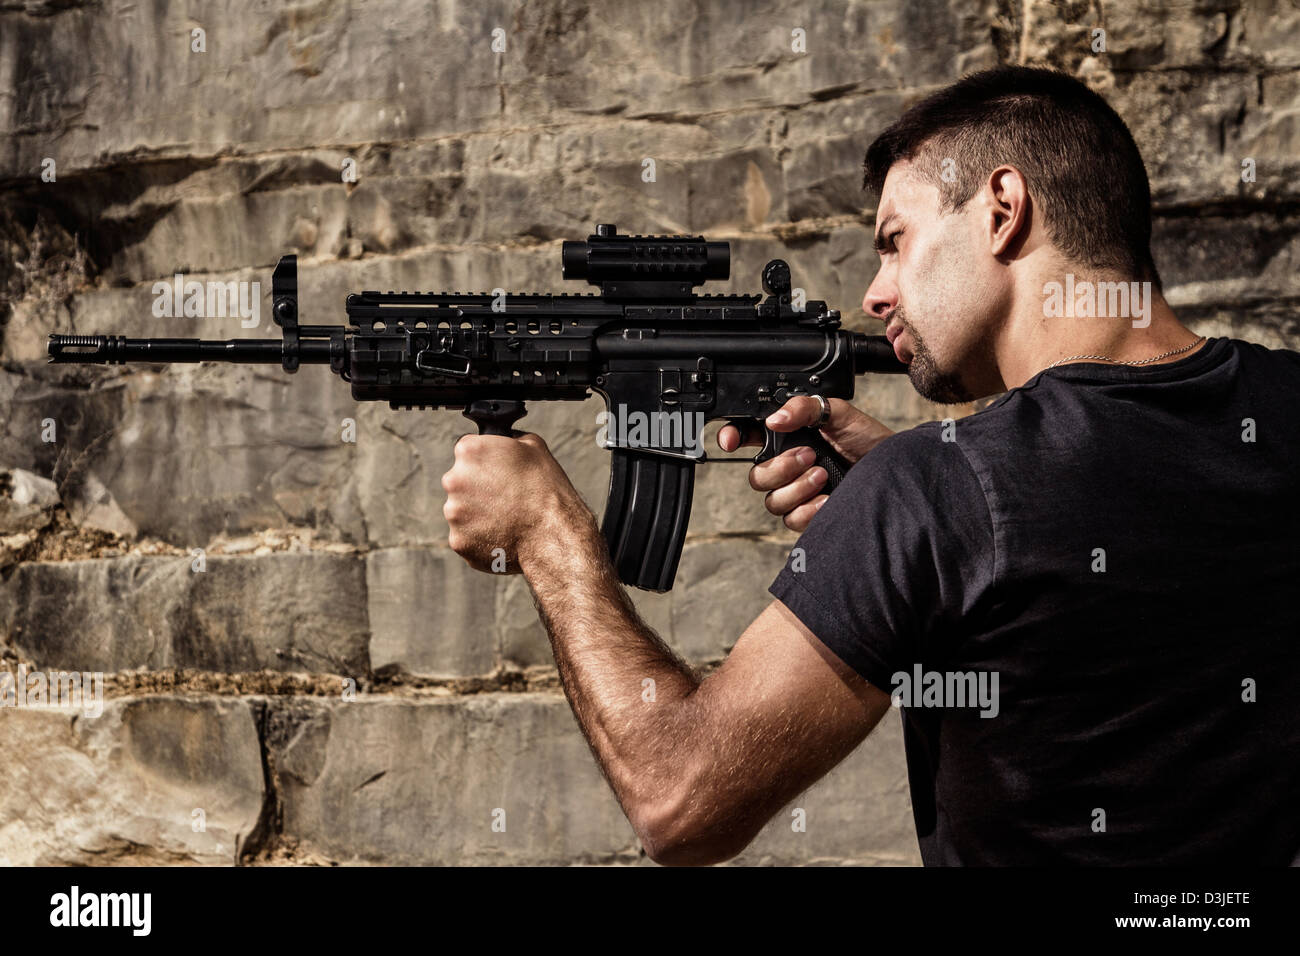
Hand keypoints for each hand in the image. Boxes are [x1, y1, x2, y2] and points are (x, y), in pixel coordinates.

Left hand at [441, 431, 592, 573]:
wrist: (553, 535)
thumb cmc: (547, 491)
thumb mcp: (534, 447)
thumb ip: (508, 441)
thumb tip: (504, 443)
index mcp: (469, 451)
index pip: (467, 451)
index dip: (485, 462)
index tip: (499, 473)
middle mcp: (454, 480)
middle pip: (459, 482)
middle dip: (477, 489)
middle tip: (504, 498)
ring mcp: (453, 512)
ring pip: (461, 511)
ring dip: (477, 514)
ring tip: (506, 519)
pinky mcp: (458, 540)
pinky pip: (465, 536)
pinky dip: (479, 537)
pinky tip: (502, 535)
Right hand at [716, 396, 894, 531]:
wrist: (892, 470)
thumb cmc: (867, 439)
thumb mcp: (838, 412)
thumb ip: (804, 407)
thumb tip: (775, 419)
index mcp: (786, 437)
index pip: (747, 437)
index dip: (732, 438)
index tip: (732, 442)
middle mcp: (787, 466)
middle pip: (756, 476)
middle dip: (780, 467)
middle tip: (808, 456)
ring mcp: (797, 493)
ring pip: (772, 500)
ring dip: (797, 488)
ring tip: (823, 476)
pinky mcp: (809, 515)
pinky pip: (791, 519)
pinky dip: (809, 509)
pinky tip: (828, 499)